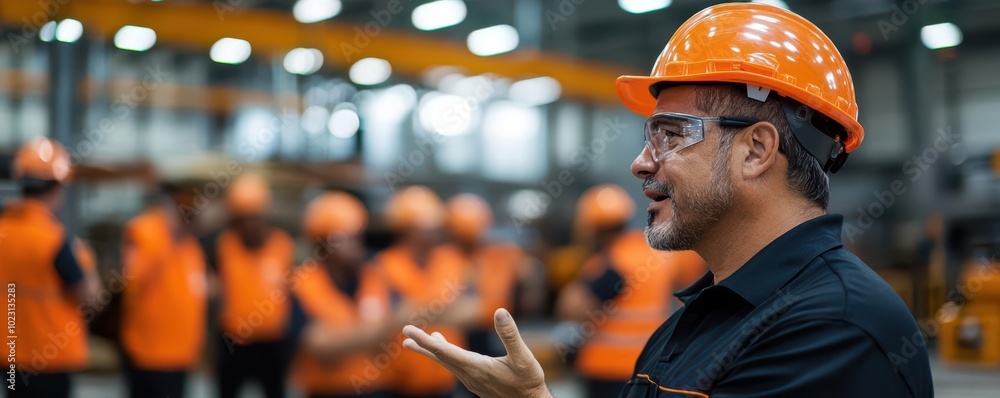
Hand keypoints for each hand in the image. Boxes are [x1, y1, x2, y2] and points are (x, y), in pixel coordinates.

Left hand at [402, 308, 550, 397]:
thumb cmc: (528, 381)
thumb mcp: (524, 357)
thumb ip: (510, 335)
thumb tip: (500, 312)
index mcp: (477, 367)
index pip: (444, 352)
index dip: (425, 340)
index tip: (409, 330)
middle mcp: (469, 375)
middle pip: (440, 358)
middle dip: (421, 345)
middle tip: (405, 333)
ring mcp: (471, 380)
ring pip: (446, 363)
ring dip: (430, 351)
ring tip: (414, 343)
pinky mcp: (476, 382)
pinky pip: (454, 366)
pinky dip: (444, 355)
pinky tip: (443, 348)